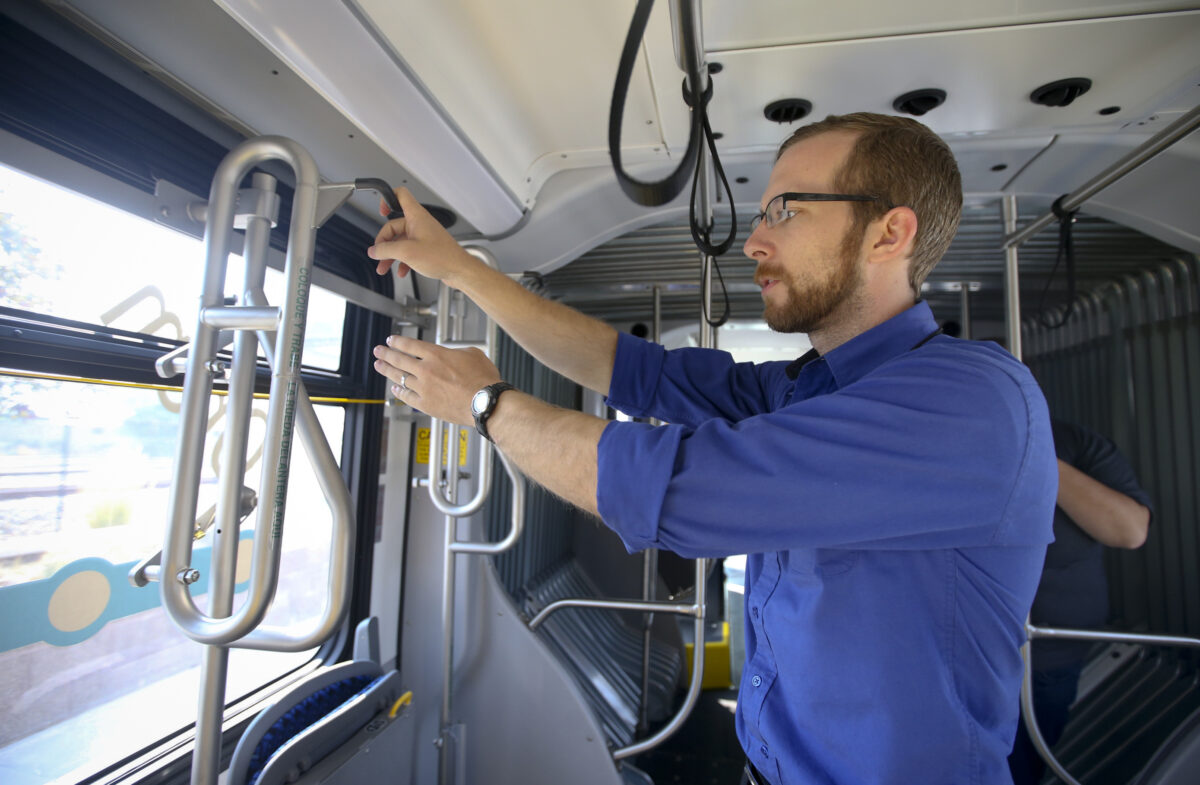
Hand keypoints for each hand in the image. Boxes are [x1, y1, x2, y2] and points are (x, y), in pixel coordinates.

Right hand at [367, 187, 475, 283]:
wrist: (460, 271)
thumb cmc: (443, 257)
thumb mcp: (407, 252)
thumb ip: (387, 249)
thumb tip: (374, 250)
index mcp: (416, 217)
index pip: (400, 195)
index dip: (388, 198)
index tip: (380, 210)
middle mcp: (420, 224)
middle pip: (394, 226)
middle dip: (384, 243)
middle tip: (378, 255)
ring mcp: (423, 237)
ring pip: (400, 242)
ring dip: (391, 255)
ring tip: (384, 268)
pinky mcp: (427, 249)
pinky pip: (409, 252)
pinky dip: (402, 261)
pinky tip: (401, 271)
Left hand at [372, 334, 502, 425]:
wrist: (485, 402)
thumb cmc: (483, 380)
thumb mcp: (473, 354)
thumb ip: (456, 352)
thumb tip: (452, 355)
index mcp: (437, 355)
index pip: (410, 345)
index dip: (398, 341)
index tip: (391, 340)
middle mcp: (426, 370)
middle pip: (399, 359)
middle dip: (386, 353)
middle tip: (379, 350)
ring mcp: (424, 388)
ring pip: (399, 377)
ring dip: (387, 370)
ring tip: (379, 365)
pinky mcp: (426, 404)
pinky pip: (407, 396)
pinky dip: (399, 391)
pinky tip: (395, 388)